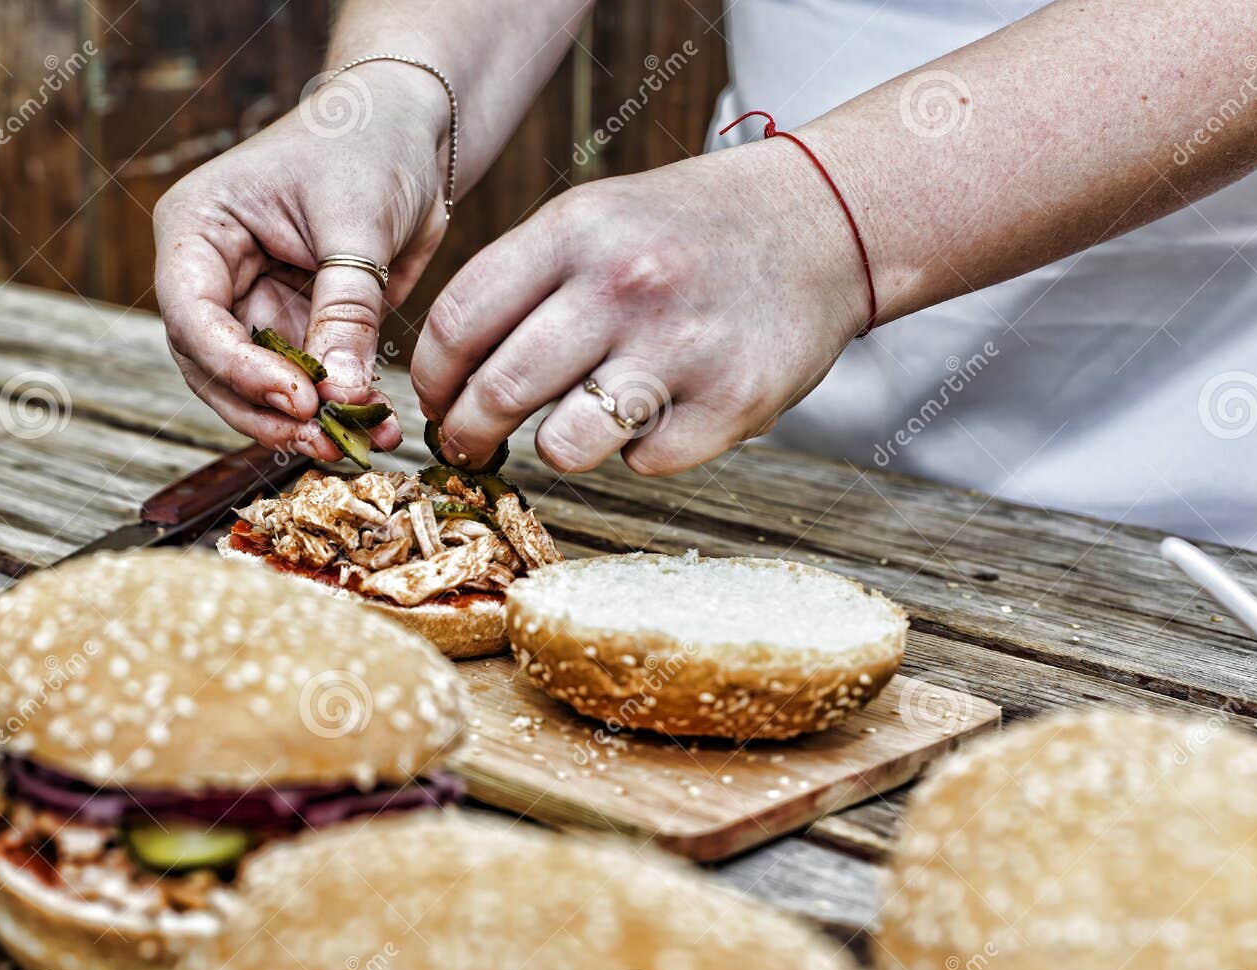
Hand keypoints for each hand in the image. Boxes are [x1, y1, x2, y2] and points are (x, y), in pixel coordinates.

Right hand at [154, 64, 448, 458]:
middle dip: (267, 411)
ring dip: (303, 424)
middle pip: (213, 368)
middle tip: (325, 440)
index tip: (298, 398)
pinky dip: (337, 412)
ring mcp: (253, 306)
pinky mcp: (297, 329)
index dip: (237, 368)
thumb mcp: (358, 224)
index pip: (191, 315)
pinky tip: (377, 430)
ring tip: (354, 445)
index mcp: (199, 229)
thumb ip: (345, 309)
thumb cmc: (369, 143)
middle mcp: (214, 275)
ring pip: (255, 389)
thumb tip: (341, 392)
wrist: (410, 128)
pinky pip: (306, 384)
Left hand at [410, 142, 870, 474]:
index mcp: (577, 230)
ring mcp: (683, 346)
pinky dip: (643, 452)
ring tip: (574, 426)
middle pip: (498, 392)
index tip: (436, 402)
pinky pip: (646, 464)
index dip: (432, 378)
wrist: (824, 224)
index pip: (460, 322)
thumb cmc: (688, 233)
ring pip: (564, 446)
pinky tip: (662, 413)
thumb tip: (445, 376)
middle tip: (472, 443)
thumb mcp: (597, 219)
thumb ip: (520, 282)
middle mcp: (625, 284)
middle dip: (469, 433)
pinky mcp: (734, 402)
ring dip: (555, 448)